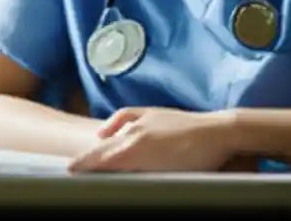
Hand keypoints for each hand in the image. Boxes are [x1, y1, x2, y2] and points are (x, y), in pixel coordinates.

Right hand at [68, 107, 235, 172]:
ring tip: (89, 155)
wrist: (220, 132)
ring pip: (114, 136)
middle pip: (104, 148)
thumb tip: (124, 176)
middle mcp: (134, 133)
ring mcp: (143, 121)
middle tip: (72, 168)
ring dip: (100, 146)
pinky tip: (108, 131)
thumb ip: (141, 174)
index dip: (85, 167)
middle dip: (87, 159)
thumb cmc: (199, 159)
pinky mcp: (153, 114)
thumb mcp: (168, 174)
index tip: (70, 173)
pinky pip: (125, 117)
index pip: (102, 161)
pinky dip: (113, 125)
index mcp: (136, 150)